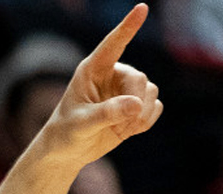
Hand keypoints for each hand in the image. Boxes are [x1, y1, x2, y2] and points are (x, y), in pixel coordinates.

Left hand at [33, 5, 162, 171]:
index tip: (142, 8)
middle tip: (121, 126)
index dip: (128, 27)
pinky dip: (146, 121)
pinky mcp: (136, 105)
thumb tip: (136, 104)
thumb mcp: (81, 124)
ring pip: (151, 92)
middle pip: (139, 78)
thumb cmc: (66, 132)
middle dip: (135, 103)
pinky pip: (156, 106)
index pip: (113, 44)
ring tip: (120, 129)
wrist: (68, 151)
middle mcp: (112, 74)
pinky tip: (128, 131)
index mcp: (92, 70)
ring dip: (140, 116)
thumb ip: (107, 113)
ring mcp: (126, 89)